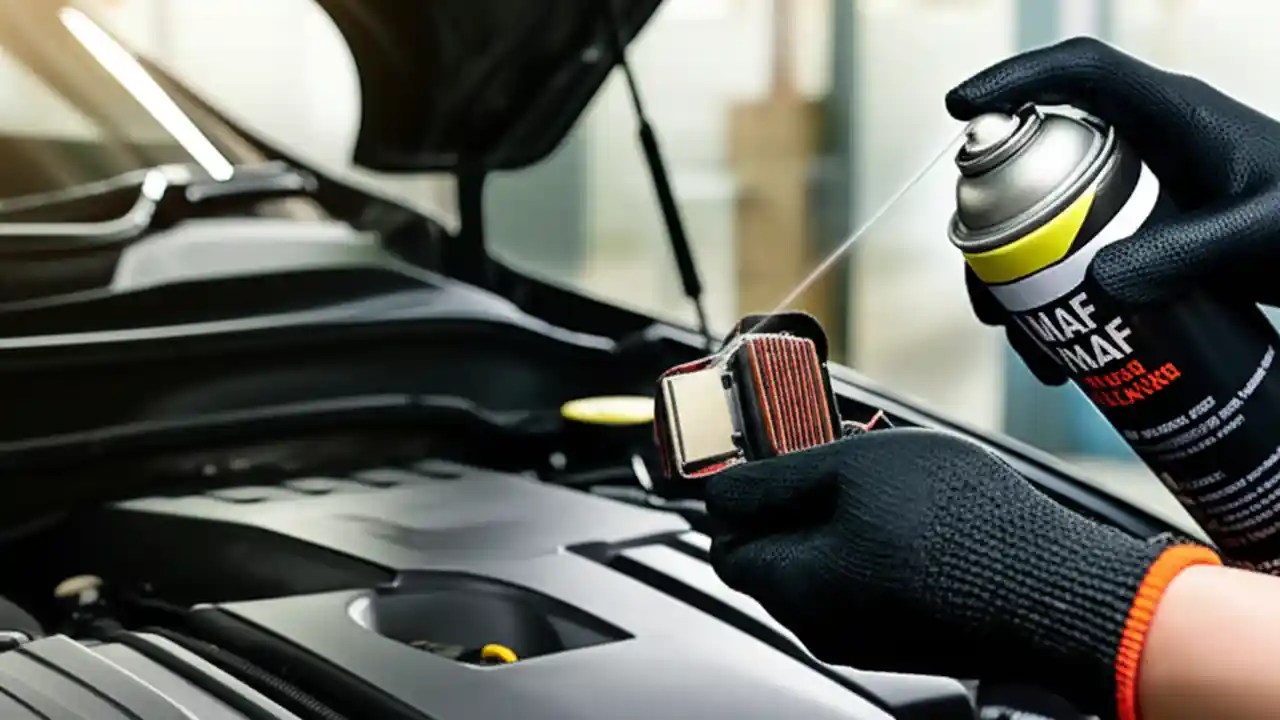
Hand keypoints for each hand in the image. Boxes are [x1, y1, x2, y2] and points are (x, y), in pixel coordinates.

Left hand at [704, 428, 1219, 716]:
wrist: (1055, 587)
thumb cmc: (959, 524)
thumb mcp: (850, 468)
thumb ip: (772, 479)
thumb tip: (720, 490)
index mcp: (795, 587)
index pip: (726, 542)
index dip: (742, 491)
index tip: (767, 454)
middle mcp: (820, 624)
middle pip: (775, 553)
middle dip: (795, 497)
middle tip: (831, 449)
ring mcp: (865, 636)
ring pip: (824, 563)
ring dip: (837, 512)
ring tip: (881, 468)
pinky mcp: (906, 634)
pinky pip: (865, 580)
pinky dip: (872, 539)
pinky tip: (911, 505)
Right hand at [948, 37, 1279, 384]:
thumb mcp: (1257, 235)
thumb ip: (1184, 254)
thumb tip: (1099, 285)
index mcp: (1170, 115)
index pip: (1079, 73)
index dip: (1014, 80)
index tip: (961, 107)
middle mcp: (1142, 145)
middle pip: (1038, 165)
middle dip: (995, 229)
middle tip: (986, 288)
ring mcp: (1138, 190)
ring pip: (1047, 221)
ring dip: (1019, 283)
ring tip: (1027, 344)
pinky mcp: (1140, 232)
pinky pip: (1075, 253)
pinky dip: (1055, 299)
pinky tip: (1062, 351)